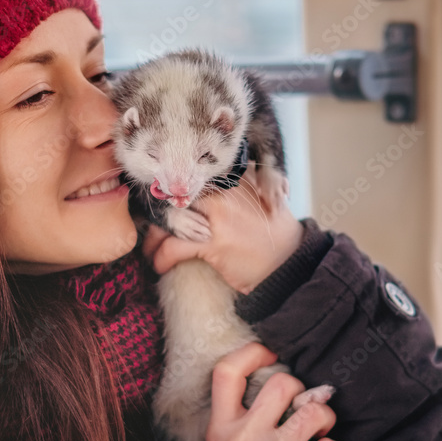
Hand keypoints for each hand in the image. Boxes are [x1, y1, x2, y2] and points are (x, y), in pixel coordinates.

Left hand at [142, 173, 303, 293]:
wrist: (291, 262)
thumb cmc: (274, 234)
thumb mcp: (262, 197)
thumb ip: (239, 184)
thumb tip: (211, 182)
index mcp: (234, 177)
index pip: (190, 175)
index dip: (169, 189)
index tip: (158, 200)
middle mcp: (225, 192)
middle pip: (174, 195)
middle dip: (157, 213)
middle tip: (150, 226)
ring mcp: (219, 217)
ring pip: (169, 220)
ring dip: (154, 238)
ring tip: (151, 249)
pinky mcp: (215, 243)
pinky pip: (173, 247)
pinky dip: (161, 258)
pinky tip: (160, 265)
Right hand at [205, 343, 343, 440]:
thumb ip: (240, 415)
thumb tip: (278, 383)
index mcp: (220, 426)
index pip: (226, 372)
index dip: (253, 352)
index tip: (271, 352)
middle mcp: (243, 438)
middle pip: (280, 383)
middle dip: (300, 388)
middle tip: (302, 403)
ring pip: (312, 412)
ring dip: (324, 417)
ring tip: (320, 428)